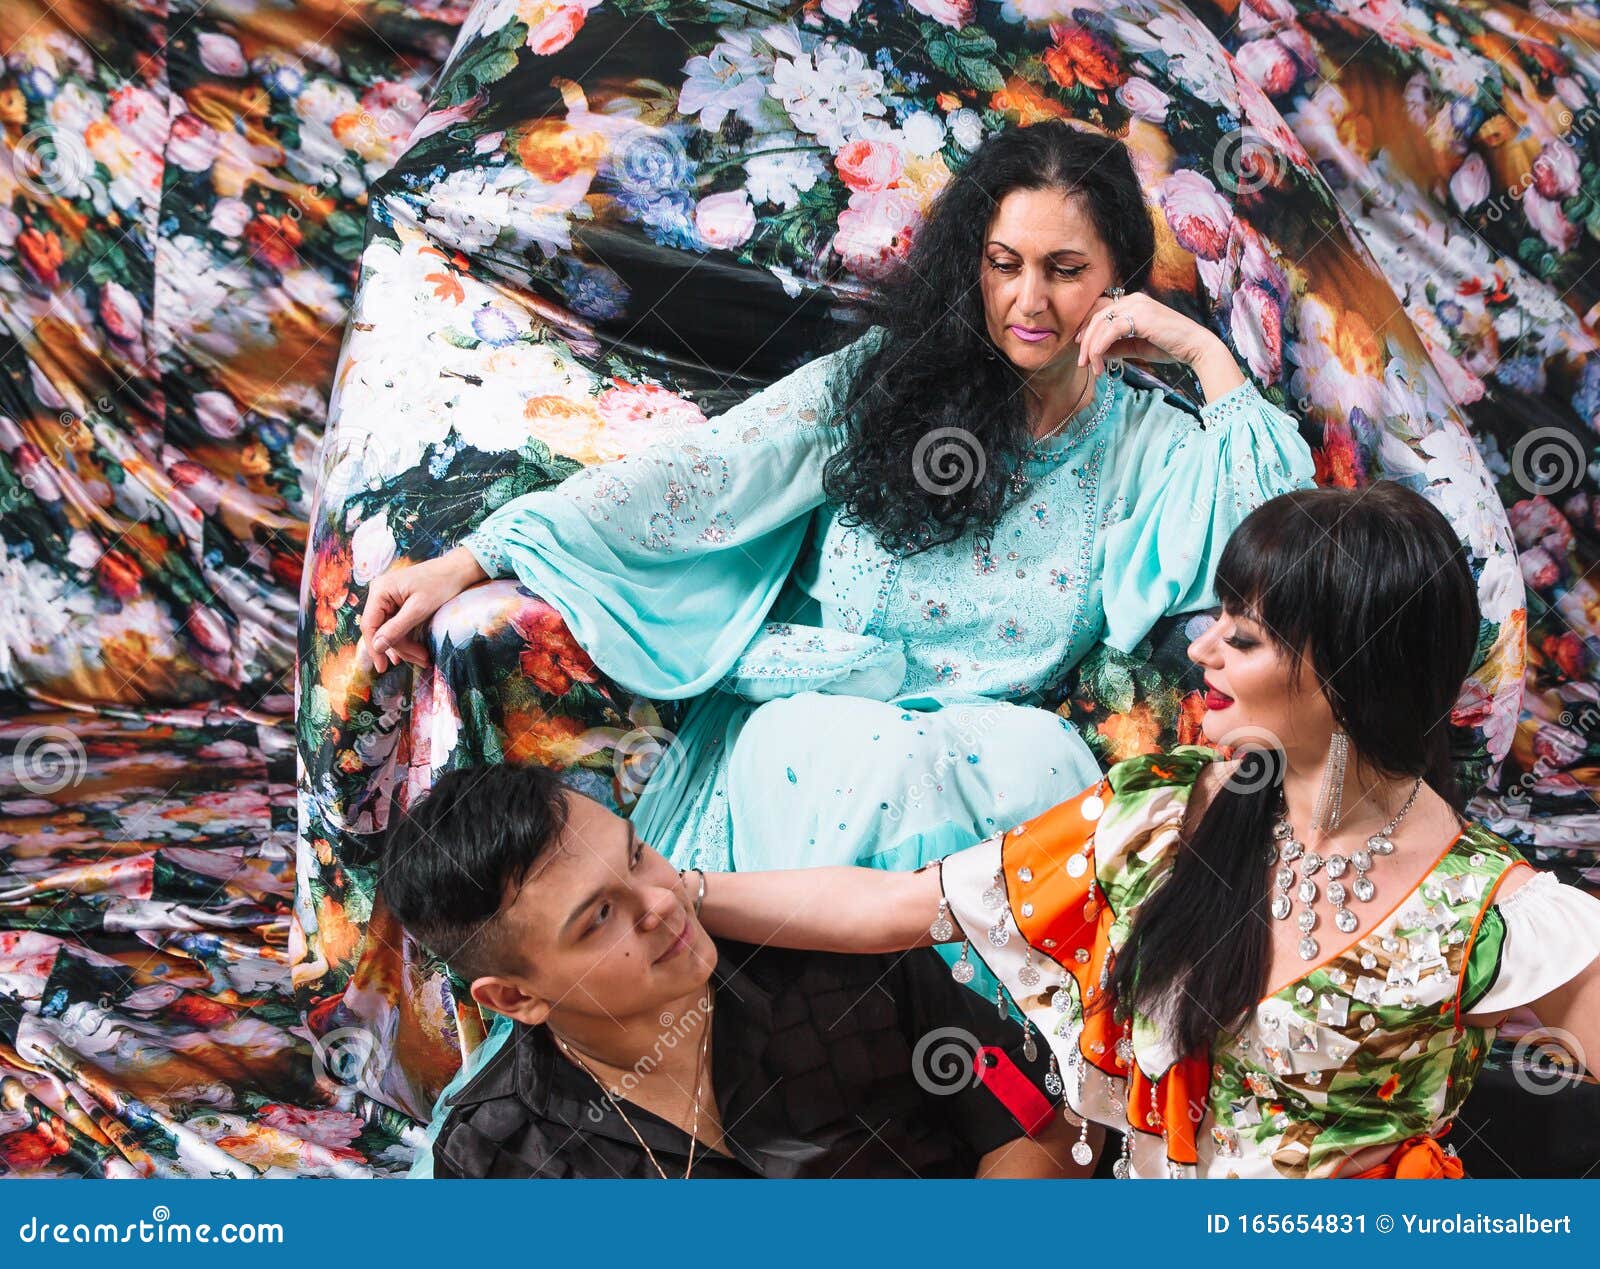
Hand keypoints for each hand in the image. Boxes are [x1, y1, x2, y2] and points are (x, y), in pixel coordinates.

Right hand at [358, 546, 486, 671]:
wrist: (458, 569)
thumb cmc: (440, 584)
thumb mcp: (418, 609)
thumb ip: (396, 629)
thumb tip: (376, 647)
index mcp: (380, 591)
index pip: (369, 625)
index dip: (375, 649)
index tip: (382, 669)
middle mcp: (380, 594)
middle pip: (381, 630)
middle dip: (400, 649)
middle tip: (421, 661)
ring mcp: (389, 598)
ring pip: (390, 630)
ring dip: (406, 647)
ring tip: (424, 659)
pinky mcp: (399, 603)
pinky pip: (398, 625)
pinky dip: (408, 638)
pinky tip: (417, 651)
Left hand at [1071, 292, 1222, 378]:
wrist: (1195, 347)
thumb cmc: (1169, 346)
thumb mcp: (1136, 346)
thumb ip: (1117, 346)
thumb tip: (1097, 352)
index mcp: (1133, 303)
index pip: (1100, 309)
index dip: (1087, 327)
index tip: (1081, 346)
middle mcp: (1133, 299)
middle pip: (1096, 315)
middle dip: (1085, 341)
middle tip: (1082, 362)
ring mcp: (1137, 305)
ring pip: (1100, 323)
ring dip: (1091, 348)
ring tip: (1091, 367)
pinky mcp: (1141, 316)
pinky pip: (1110, 330)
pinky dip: (1100, 347)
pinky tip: (1100, 362)